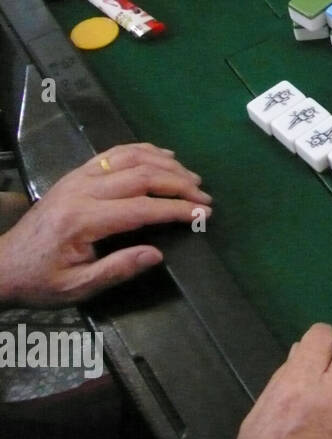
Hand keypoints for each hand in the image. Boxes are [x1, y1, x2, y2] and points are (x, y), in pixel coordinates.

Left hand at [0, 143, 211, 306]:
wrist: (2, 265)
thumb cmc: (41, 281)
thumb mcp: (76, 287)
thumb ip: (117, 270)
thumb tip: (156, 254)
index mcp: (82, 220)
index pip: (141, 208)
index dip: (177, 209)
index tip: (203, 215)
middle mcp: (81, 191)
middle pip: (141, 175)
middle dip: (179, 184)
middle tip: (205, 197)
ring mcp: (77, 178)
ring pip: (130, 158)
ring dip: (166, 164)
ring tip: (192, 178)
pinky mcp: (75, 174)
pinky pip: (113, 153)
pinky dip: (143, 150)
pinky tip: (163, 157)